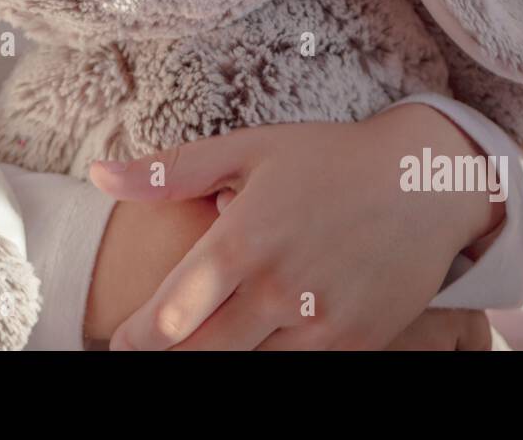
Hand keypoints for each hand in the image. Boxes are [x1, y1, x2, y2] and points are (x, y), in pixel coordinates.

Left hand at [89, 103, 503, 349]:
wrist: (425, 181)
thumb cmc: (328, 159)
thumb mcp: (247, 149)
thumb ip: (169, 171)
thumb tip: (98, 175)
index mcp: (240, 242)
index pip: (167, 318)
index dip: (136, 339)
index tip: (122, 340)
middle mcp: (276, 290)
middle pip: (200, 354)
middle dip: (169, 356)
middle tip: (153, 347)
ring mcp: (318, 324)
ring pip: (248, 368)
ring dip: (222, 356)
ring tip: (209, 339)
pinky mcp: (356, 344)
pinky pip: (299, 372)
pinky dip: (272, 360)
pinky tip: (259, 341)